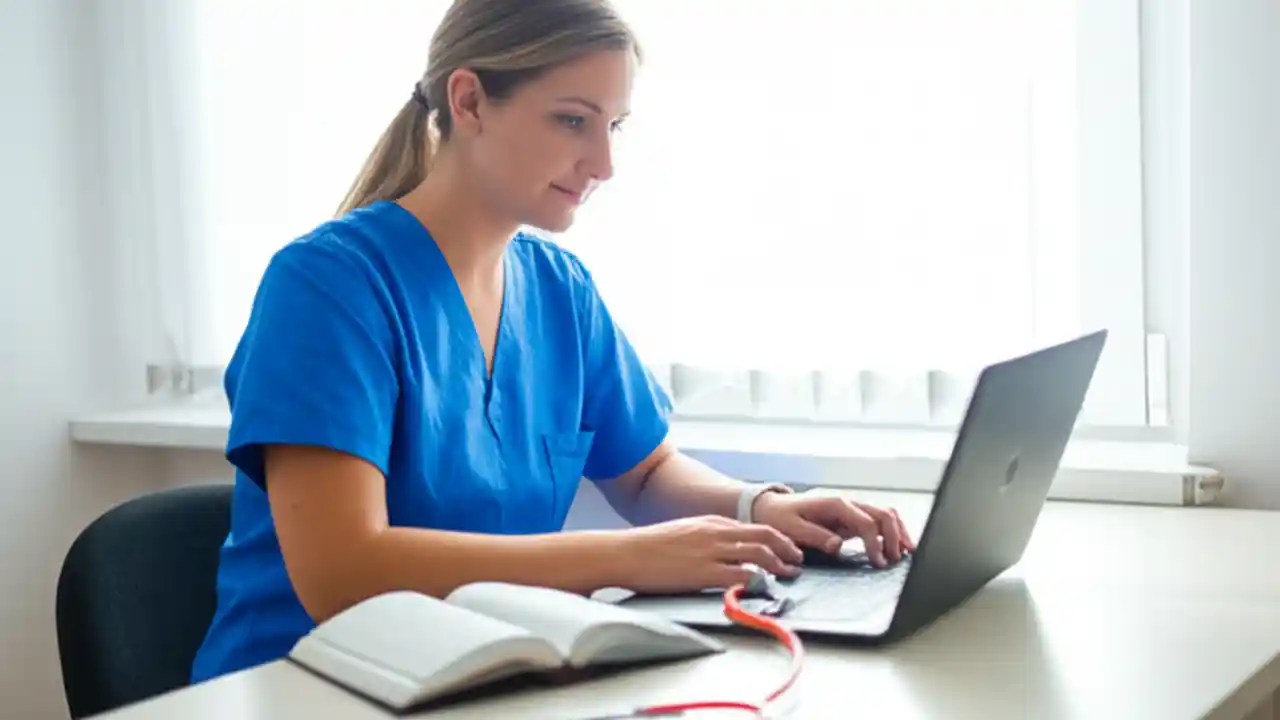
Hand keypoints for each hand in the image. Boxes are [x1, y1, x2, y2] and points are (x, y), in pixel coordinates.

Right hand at [616, 515, 804, 593]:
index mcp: (712, 522)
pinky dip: (757, 581)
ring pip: (759, 554)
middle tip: (797, 560)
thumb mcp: (685, 532)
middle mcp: (716, 533)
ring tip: (788, 574)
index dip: (776, 538)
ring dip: (779, 565)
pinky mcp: (704, 573)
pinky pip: (741, 576)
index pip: (754, 527)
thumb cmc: (650, 546)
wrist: (626, 552)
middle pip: (764, 535)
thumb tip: (726, 552)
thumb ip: (708, 538)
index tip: (786, 548)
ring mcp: (711, 552)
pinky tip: (764, 587)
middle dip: (786, 548)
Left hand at [751, 491, 915, 567]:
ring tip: (905, 554)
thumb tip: (838, 545)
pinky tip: (896, 548)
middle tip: (896, 560)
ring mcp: (851, 510)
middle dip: (895, 536)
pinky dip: (890, 533)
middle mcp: (848, 504)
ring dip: (898, 533)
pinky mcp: (851, 519)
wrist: (771, 508)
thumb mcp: (791, 528)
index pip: (866, 522)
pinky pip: (878, 522)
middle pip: (883, 514)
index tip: (878, 562)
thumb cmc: (780, 517)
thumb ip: (815, 536)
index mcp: (835, 504)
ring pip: (885, 515)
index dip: (875, 543)